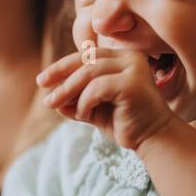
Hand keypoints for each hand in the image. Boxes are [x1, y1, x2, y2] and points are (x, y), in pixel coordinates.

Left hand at [37, 46, 178, 152]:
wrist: (152, 139)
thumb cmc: (124, 123)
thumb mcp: (94, 108)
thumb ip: (75, 100)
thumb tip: (50, 97)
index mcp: (122, 58)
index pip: (86, 56)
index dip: (61, 67)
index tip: (42, 81)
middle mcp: (130, 57)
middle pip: (85, 61)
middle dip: (60, 77)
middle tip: (45, 96)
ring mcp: (134, 68)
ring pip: (88, 72)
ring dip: (68, 91)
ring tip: (56, 106)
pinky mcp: (133, 83)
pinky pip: (97, 88)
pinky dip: (84, 102)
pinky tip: (83, 115)